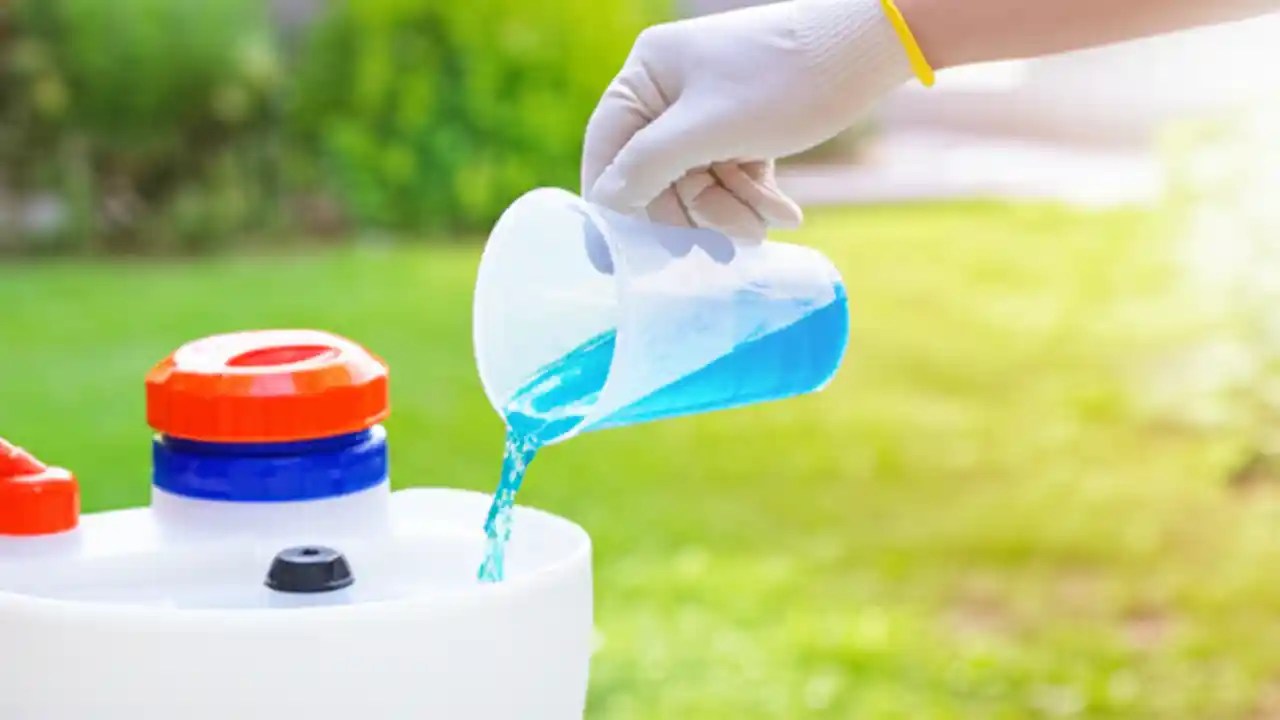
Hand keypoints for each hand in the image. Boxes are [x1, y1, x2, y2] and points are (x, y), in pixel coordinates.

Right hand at [582, 0, 913, 242]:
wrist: (865, 52)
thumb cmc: (784, 80)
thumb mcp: (709, 128)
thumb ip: (650, 165)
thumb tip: (607, 201)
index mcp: (647, 75)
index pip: (608, 147)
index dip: (612, 201)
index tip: (618, 257)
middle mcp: (670, 91)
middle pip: (658, 175)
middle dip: (696, 211)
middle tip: (727, 241)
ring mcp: (707, 110)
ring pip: (698, 182)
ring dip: (731, 209)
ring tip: (768, 223)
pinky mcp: (741, 126)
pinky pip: (730, 175)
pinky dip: (753, 196)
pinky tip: (784, 211)